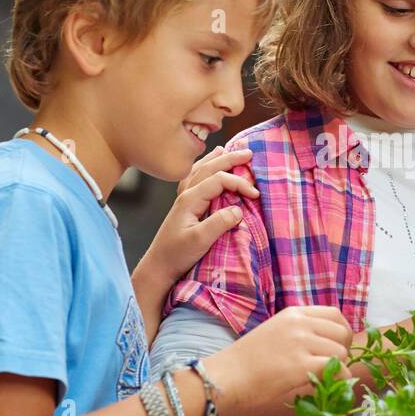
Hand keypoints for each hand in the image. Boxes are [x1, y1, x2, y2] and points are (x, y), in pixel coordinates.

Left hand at [145, 146, 257, 283]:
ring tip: (228, 150)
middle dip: (230, 159)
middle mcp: (186, 194)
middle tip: (249, 153)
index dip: (239, 183)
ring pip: (201, 170)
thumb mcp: (200, 241)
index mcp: (190, 199)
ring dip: (216, 159)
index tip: (255, 195)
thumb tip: (238, 209)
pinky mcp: (185, 206)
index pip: (219, 180)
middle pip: (209, 168)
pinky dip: (203, 168)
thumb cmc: (177, 254)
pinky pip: (194, 178)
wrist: (159, 265)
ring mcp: (184, 198)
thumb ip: (219, 223)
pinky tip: (206, 166)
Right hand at [204, 306, 352, 414]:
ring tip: (321, 377)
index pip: (335, 314)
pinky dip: (338, 379)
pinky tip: (327, 385)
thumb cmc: (247, 361)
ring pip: (341, 352)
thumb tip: (328, 345)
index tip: (335, 348)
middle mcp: (299, 323)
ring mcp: (300, 342)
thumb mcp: (275, 333)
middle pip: (342, 332)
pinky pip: (336, 368)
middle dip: (342, 350)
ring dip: (337, 367)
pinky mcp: (299, 364)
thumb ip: (300, 333)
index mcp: (293, 314)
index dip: (341, 333)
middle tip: (330, 366)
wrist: (225, 377)